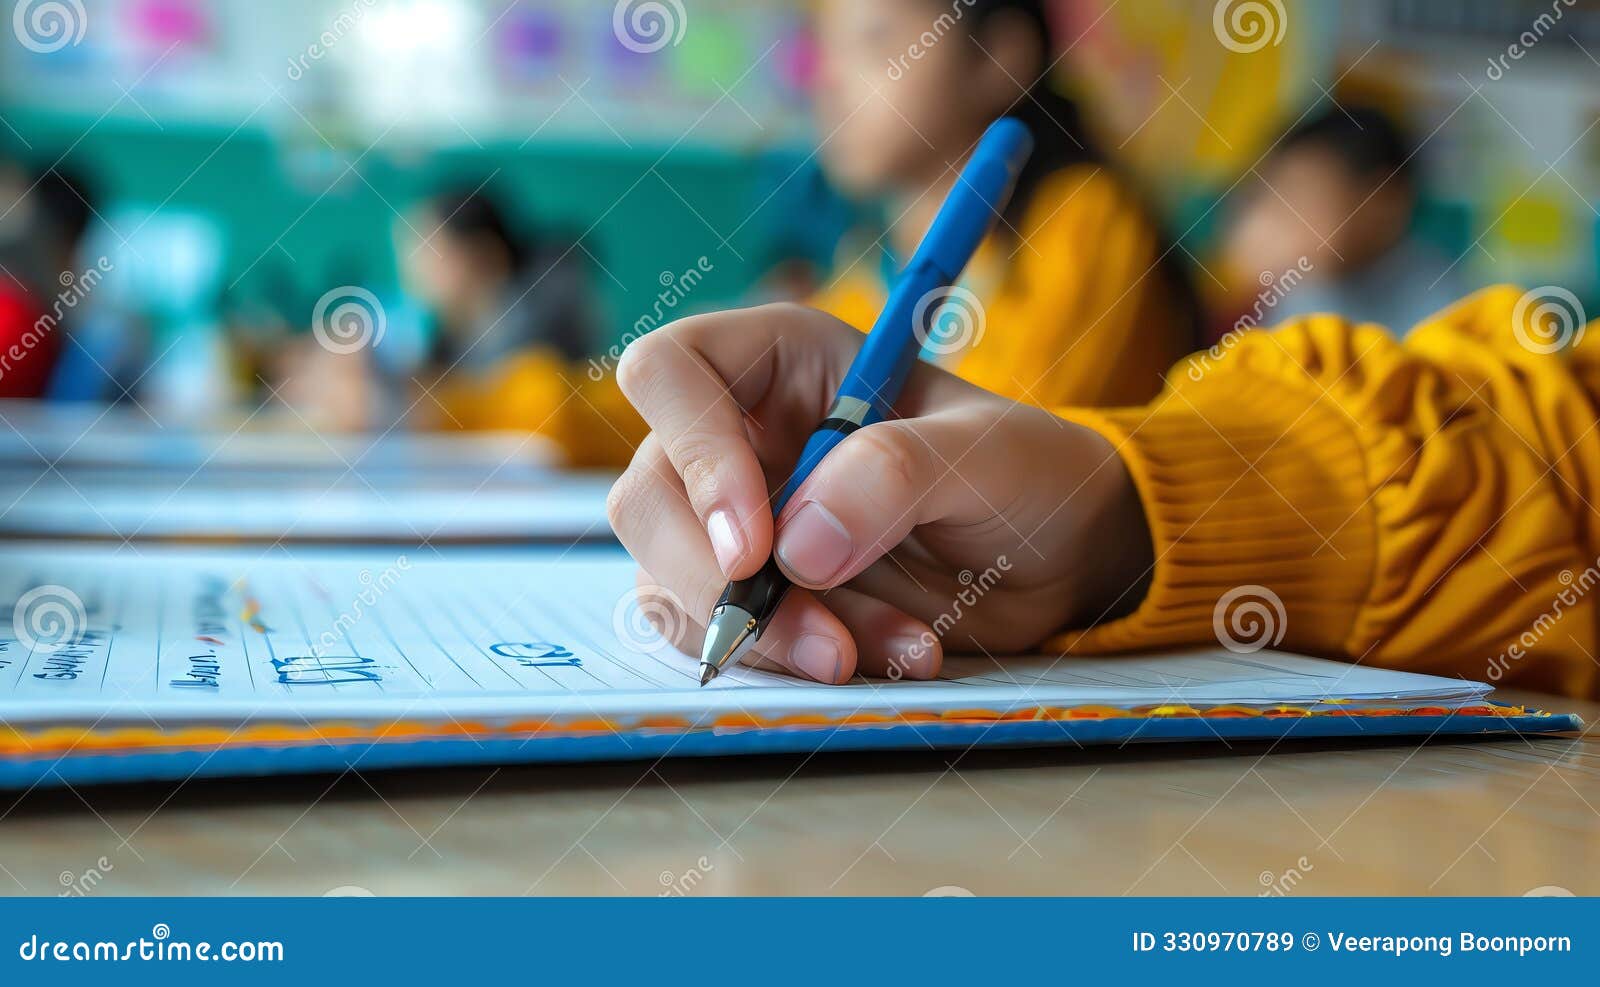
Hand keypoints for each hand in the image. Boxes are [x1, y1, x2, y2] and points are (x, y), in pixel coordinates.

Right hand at [607, 304, 1152, 683]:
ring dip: (765, 634)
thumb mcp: (986, 457)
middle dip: (717, 578)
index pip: (670, 372)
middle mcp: (739, 434)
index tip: (754, 540)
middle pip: (648, 494)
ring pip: (670, 578)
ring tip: (874, 653)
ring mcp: (735, 520)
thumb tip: (797, 545)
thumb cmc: (1025, 474)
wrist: (1058, 559)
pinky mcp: (750, 594)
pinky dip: (784, 661)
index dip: (690, 447)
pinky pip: (715, 634)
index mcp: (780, 361)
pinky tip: (874, 658)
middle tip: (814, 634)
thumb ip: (896, 475)